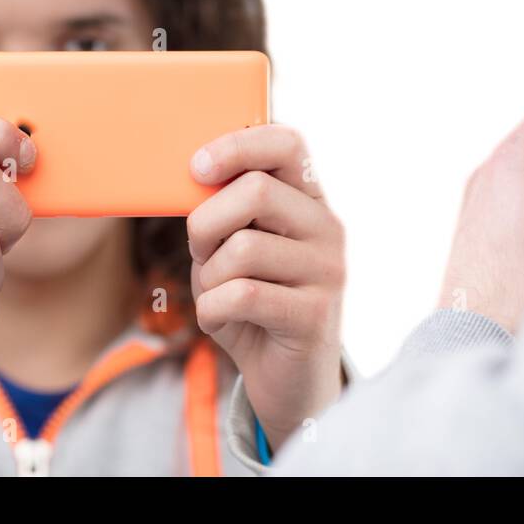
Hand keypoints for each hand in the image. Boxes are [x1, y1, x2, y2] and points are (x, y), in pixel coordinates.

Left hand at [187, 125, 343, 450]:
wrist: (288, 380)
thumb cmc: (253, 303)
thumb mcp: (237, 248)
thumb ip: (227, 212)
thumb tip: (196, 175)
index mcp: (309, 200)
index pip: (286, 142)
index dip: (236, 145)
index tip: (196, 168)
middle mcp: (327, 228)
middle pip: (255, 191)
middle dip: (206, 224)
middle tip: (203, 252)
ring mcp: (328, 271)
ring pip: (241, 249)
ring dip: (208, 277)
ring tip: (217, 294)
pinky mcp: (314, 315)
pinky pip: (240, 295)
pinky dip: (211, 310)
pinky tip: (221, 320)